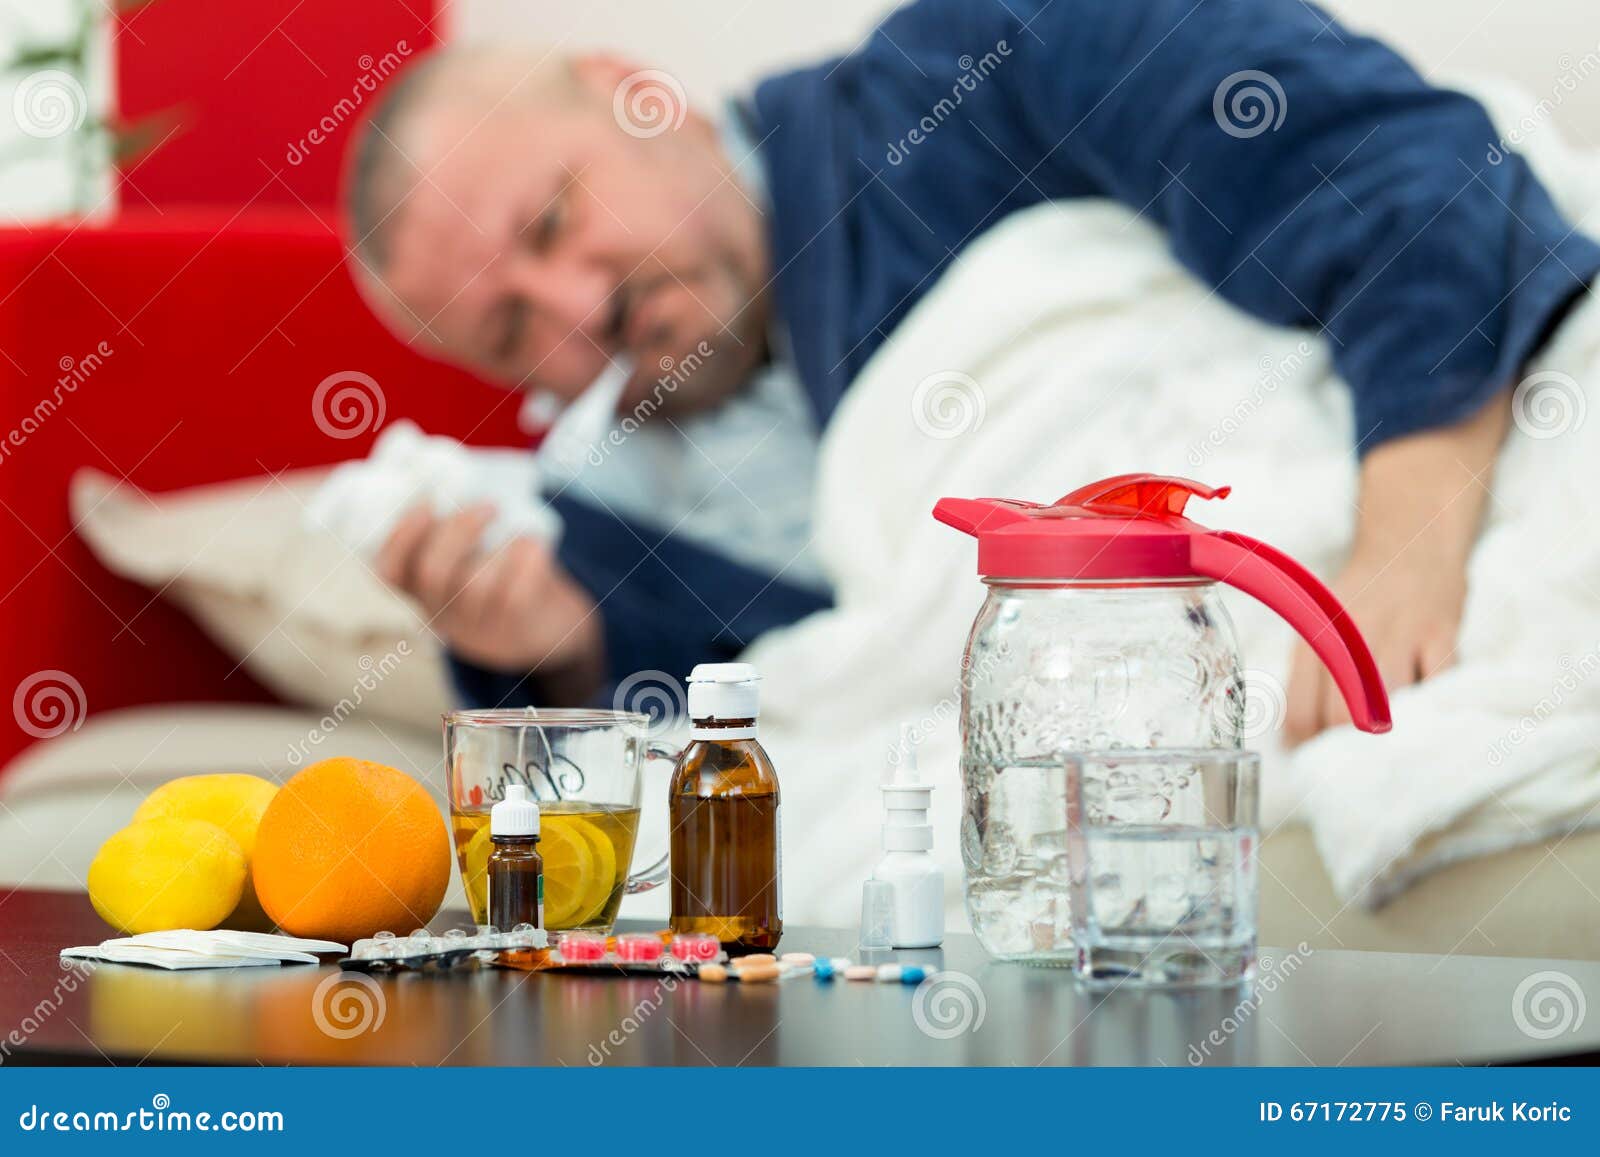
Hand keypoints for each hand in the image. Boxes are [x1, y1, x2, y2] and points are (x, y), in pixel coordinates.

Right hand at [376, 503, 602, 677]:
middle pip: (433, 573)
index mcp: (422, 593)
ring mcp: (477, 627)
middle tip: (489, 505)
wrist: (548, 631)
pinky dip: (526, 561)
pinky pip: (515, 595)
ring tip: (519, 532)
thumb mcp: (471, 563)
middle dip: (459, 530)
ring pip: (475, 586)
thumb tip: (457, 482)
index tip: (427, 505)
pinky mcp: (514, 630)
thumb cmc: (503, 580)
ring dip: (499, 548)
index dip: (401, 537)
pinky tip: (534, 546)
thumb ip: (458, 535)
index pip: (390, 572)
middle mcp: (444, 613)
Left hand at [1283, 545, 1465, 744]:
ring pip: (1388, 706)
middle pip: (1342, 717)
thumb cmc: (1361, 597)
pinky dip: (1435, 707)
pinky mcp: (1441, 632)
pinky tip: (1429, 712)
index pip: (1301, 711)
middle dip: (1350, 748)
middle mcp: (1351, 636)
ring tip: (1394, 742)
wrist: (1409, 545)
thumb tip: (1297, 740)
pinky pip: (1437, 685)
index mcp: (1314, 638)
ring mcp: (1398, 633)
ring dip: (1393, 732)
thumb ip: (1309, 676)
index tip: (1320, 760)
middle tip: (1360, 761)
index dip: (1309, 746)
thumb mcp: (1318, 625)